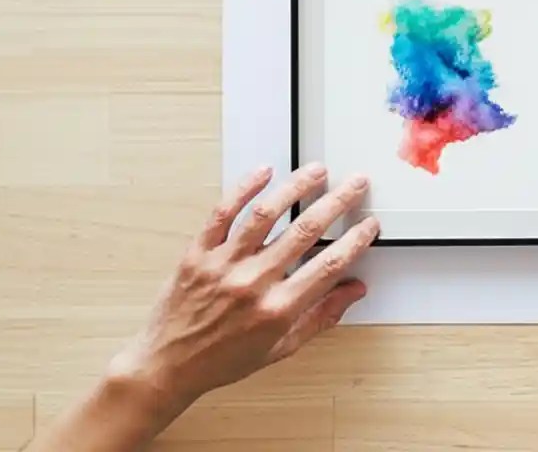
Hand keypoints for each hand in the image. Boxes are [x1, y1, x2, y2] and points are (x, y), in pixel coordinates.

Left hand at [107, 163, 379, 414]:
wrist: (168, 366)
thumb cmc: (223, 360)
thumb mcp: (281, 348)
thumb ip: (321, 317)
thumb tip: (354, 290)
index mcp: (278, 310)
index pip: (329, 265)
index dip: (355, 241)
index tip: (369, 225)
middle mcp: (252, 283)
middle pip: (304, 231)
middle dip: (337, 203)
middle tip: (355, 184)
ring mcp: (223, 265)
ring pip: (265, 214)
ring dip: (296, 187)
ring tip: (316, 171)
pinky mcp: (198, 254)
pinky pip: (223, 214)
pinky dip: (244, 189)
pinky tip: (264, 173)